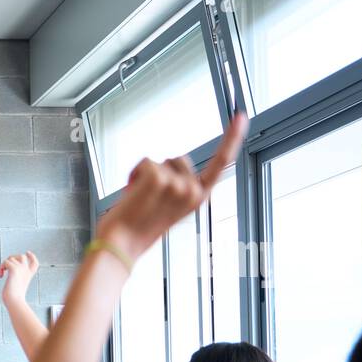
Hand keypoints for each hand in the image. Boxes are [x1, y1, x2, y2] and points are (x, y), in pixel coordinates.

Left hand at [0, 252, 37, 304]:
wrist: (14, 301)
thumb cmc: (13, 298)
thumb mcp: (16, 288)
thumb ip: (15, 280)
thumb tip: (8, 276)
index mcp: (28, 275)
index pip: (35, 263)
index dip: (32, 257)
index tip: (28, 252)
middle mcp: (26, 270)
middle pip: (22, 256)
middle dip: (13, 258)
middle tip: (6, 267)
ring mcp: (21, 269)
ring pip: (11, 258)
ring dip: (4, 265)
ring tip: (2, 273)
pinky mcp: (14, 269)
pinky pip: (5, 262)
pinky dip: (1, 268)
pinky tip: (0, 276)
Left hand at [97, 113, 246, 265]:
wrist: (121, 245)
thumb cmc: (139, 228)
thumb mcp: (168, 207)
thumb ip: (177, 188)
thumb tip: (169, 168)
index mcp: (198, 198)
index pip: (220, 164)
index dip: (231, 138)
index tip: (241, 116)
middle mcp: (193, 192)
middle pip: (178, 159)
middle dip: (162, 171)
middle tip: (149, 197)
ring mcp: (177, 184)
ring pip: (161, 161)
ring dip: (146, 174)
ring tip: (139, 198)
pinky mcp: (159, 178)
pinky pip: (145, 161)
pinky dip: (134, 173)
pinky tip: (131, 192)